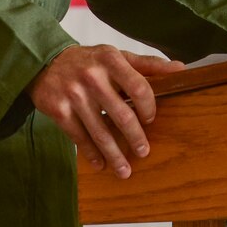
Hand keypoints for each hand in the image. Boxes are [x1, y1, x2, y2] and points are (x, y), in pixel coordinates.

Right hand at [29, 44, 183, 177]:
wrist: (45, 62)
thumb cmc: (89, 61)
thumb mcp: (117, 56)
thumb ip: (148, 65)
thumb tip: (181, 70)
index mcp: (111, 59)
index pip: (139, 87)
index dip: (149, 107)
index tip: (151, 120)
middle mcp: (92, 77)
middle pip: (122, 114)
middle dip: (135, 138)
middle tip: (143, 152)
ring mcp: (74, 95)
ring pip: (100, 132)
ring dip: (114, 155)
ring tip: (125, 171)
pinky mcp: (58, 110)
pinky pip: (79, 137)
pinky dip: (91, 154)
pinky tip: (100, 164)